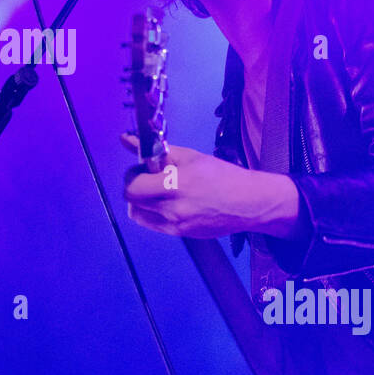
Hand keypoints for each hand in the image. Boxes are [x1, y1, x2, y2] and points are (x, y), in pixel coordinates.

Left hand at [120, 132, 302, 239]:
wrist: (247, 203)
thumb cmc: (220, 175)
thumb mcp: (190, 157)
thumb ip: (157, 150)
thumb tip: (126, 139)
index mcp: (175, 185)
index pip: (133, 186)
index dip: (132, 175)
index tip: (142, 168)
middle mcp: (172, 208)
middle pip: (132, 201)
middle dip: (134, 186)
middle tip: (147, 178)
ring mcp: (175, 225)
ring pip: (138, 214)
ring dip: (140, 201)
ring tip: (157, 191)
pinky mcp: (180, 235)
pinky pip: (153, 224)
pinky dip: (152, 212)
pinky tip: (167, 202)